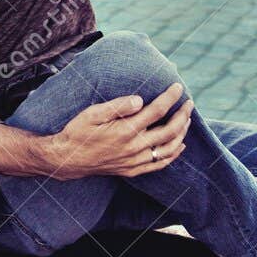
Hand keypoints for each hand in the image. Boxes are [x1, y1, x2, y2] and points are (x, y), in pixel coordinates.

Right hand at [44, 83, 192, 179]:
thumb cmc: (78, 132)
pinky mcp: (132, 170)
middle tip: (189, 103)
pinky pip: (159, 164)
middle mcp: (133, 147)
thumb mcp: (92, 113)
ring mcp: (134, 161)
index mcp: (125, 130)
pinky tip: (179, 145)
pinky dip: (173, 154)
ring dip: (181, 133)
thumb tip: (140, 100)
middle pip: (169, 131)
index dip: (170, 97)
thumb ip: (117, 106)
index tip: (177, 87)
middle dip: (183, 115)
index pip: (156, 111)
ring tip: (186, 120)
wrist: (68, 159)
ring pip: (168, 149)